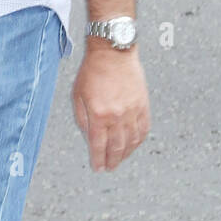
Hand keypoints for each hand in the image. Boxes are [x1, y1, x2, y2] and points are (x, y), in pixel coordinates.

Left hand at [72, 42, 149, 171]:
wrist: (113, 52)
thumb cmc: (92, 71)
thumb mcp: (77, 95)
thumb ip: (82, 119)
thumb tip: (89, 138)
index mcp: (98, 114)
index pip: (98, 145)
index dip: (97, 159)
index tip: (97, 168)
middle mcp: (117, 116)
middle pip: (116, 147)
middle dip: (112, 161)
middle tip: (109, 168)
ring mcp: (132, 111)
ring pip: (131, 141)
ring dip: (125, 154)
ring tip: (120, 160)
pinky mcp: (143, 105)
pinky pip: (143, 129)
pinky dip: (138, 141)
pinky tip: (133, 145)